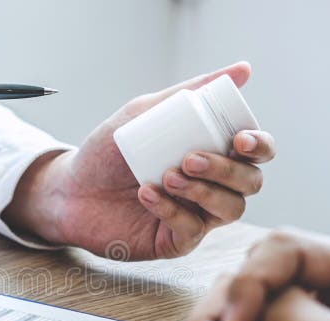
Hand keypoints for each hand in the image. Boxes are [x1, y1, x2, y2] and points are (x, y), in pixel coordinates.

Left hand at [4, 62, 275, 259]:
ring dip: (204, 191)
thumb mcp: (144, 114)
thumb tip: (243, 69)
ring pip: (231, 209)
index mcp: (213, 152)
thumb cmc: (108, 152)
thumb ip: (188, 93)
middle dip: (226, 170)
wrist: (70, 190)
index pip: (257, 152)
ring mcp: (198, 216)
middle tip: (189, 158)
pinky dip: (172, 209)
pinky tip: (147, 193)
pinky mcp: (176, 241)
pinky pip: (193, 229)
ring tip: (167, 176)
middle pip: (250, 182)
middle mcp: (213, 186)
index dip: (259, 146)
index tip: (239, 139)